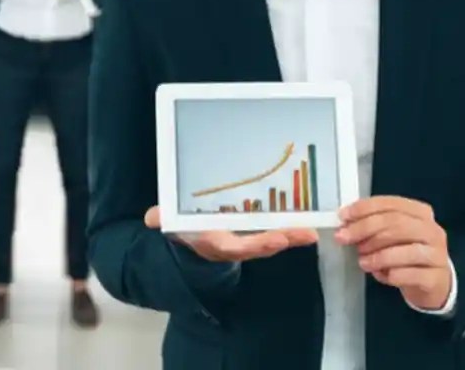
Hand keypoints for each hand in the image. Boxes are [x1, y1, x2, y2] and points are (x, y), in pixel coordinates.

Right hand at [144, 206, 316, 261]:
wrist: (190, 239)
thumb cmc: (182, 227)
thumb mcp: (169, 222)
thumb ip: (161, 218)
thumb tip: (153, 217)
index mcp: (214, 242)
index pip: (236, 247)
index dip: (256, 244)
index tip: (275, 239)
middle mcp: (233, 246)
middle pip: (260, 247)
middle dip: (281, 242)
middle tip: (303, 235)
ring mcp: (245, 242)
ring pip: (270, 241)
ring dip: (291, 237)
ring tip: (311, 233)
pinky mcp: (253, 233)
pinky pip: (273, 233)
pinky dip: (290, 231)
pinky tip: (308, 226)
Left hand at [336, 197, 451, 310]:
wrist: (432, 283)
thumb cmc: (406, 255)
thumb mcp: (391, 236)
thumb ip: (374, 226)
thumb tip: (346, 224)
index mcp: (420, 213)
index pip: (391, 204)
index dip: (365, 208)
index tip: (343, 217)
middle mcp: (432, 230)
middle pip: (397, 224)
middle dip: (365, 230)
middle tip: (344, 238)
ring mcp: (437, 254)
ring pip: (407, 250)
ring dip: (378, 256)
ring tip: (362, 262)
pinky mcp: (435, 277)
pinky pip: (411, 274)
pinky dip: (391, 275)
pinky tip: (381, 275)